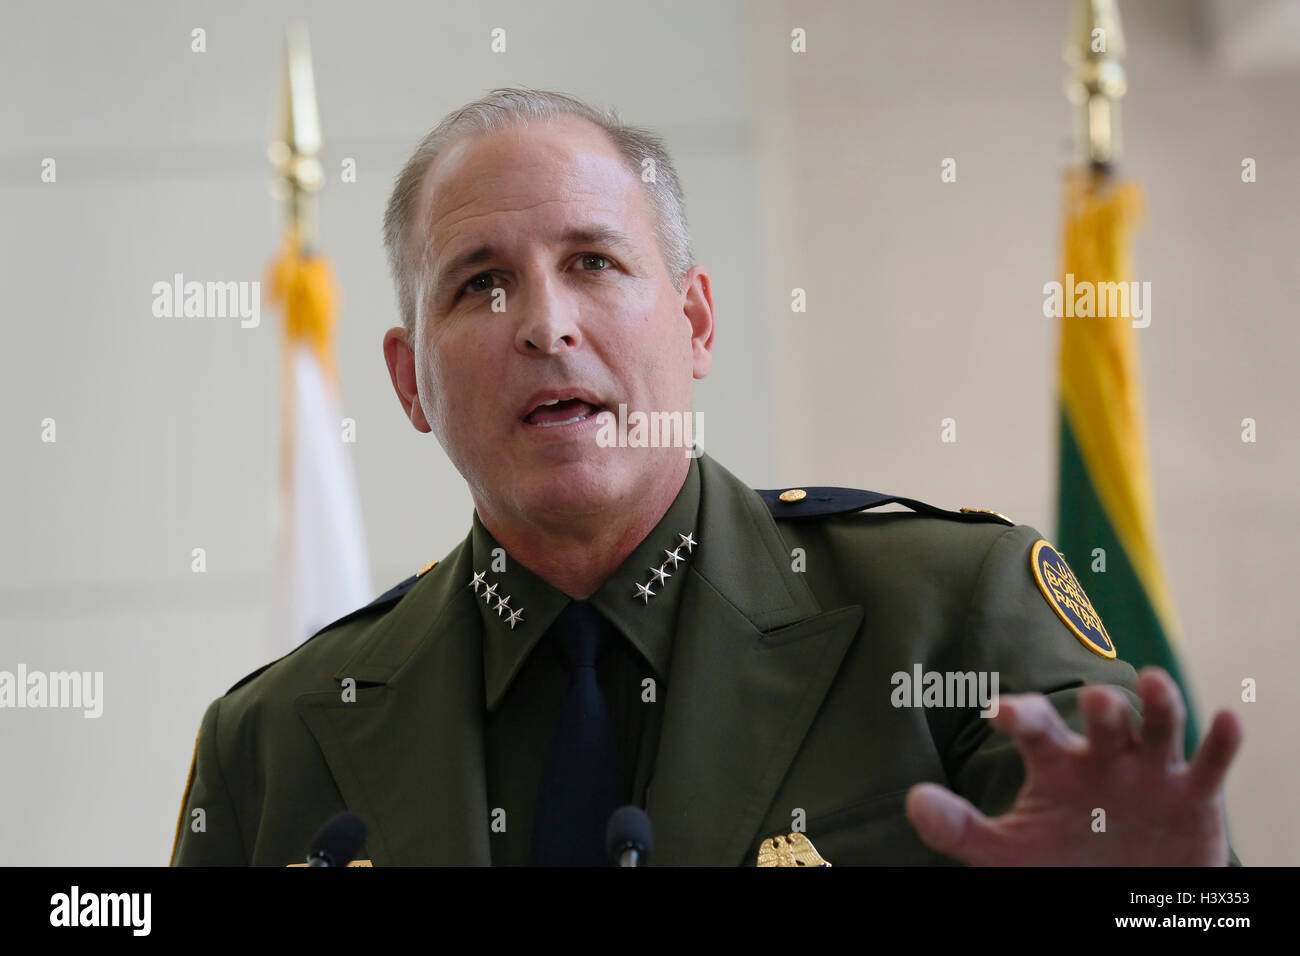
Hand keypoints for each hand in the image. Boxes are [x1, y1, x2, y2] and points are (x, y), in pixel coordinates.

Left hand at [904, 667, 1242, 864]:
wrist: (1123, 897)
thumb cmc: (1060, 862)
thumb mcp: (1006, 854)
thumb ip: (958, 829)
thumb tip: (913, 800)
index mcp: (1056, 761)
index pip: (1035, 725)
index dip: (1019, 714)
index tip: (999, 713)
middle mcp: (1104, 754)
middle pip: (1105, 716)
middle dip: (1101, 706)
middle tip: (1094, 702)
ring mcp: (1151, 770)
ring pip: (1159, 723)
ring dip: (1159, 702)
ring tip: (1155, 681)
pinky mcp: (1195, 795)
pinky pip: (1211, 762)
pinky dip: (1222, 740)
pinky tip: (1226, 718)